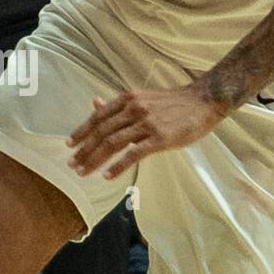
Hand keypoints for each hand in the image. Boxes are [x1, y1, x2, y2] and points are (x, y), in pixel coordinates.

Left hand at [67, 86, 224, 179]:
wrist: (203, 102)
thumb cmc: (173, 103)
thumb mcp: (143, 98)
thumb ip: (119, 105)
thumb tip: (95, 103)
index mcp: (128, 98)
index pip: (98, 117)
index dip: (82, 131)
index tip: (70, 144)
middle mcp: (134, 108)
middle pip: (102, 132)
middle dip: (84, 150)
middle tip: (72, 164)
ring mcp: (146, 123)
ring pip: (113, 143)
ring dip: (94, 159)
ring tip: (83, 172)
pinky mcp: (159, 138)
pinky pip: (133, 154)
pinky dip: (117, 166)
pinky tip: (107, 175)